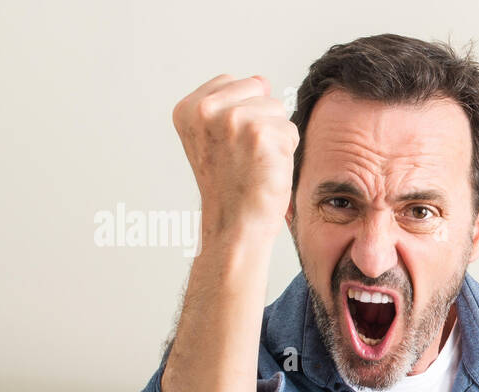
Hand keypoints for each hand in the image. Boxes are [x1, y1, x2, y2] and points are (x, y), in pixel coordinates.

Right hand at [171, 74, 298, 239]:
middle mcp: (206, 110)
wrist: (236, 224)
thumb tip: (262, 80)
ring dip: (275, 136)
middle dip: (260, 120)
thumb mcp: (215, 137)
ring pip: (277, 109)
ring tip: (255, 162)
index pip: (231, 81)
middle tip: (244, 154)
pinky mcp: (261, 133)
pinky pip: (290, 129)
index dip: (241, 111)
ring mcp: (233, 119)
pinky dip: (286, 151)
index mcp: (188, 109)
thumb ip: (232, 103)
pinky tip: (267, 168)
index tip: (229, 144)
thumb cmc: (230, 186)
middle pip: (258, 89)